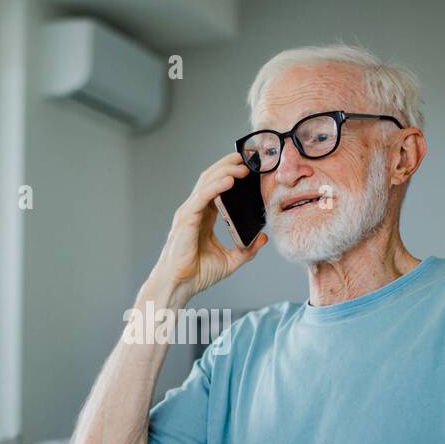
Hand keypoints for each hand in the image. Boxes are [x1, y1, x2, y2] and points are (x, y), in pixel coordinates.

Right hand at [150, 153, 268, 303]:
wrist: (180, 286)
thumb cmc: (197, 274)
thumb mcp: (230, 261)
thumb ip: (247, 249)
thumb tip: (263, 238)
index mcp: (203, 217)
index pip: (217, 188)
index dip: (232, 174)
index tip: (250, 167)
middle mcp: (195, 211)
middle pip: (211, 179)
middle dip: (229, 165)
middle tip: (248, 157)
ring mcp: (189, 213)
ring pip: (206, 182)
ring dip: (226, 170)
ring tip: (243, 164)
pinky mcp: (186, 219)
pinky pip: (202, 197)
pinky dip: (216, 186)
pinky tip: (230, 180)